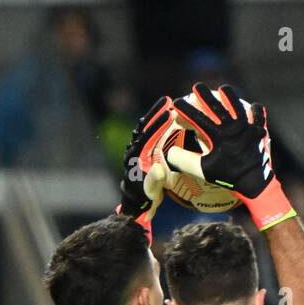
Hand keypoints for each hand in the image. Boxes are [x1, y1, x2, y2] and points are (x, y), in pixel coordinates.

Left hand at [118, 96, 175, 238]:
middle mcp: (134, 150)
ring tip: (166, 104)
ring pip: (145, 128)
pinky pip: (149, 135)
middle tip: (168, 101)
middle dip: (156, 113)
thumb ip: (154, 181)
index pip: (147, 136)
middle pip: (144, 127)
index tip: (169, 113)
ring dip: (155, 116)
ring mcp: (137, 150)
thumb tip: (159, 169)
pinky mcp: (142, 152)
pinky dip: (156, 125)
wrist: (137, 203)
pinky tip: (166, 118)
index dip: (158, 124)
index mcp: (136, 157)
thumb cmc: (145, 198)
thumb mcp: (151, 192)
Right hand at [170, 83, 295, 229]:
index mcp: (218, 136)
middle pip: (216, 106)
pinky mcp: (260, 131)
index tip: (176, 102)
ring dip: (229, 95)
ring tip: (223, 88)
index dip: (185, 109)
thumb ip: (184, 161)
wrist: (254, 184)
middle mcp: (233, 128)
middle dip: (204, 94)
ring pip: (238, 105)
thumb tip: (169, 152)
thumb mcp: (203, 171)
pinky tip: (251, 106)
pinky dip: (255, 110)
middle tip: (196, 86)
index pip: (197, 118)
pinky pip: (259, 115)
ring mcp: (248, 128)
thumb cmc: (227, 177)